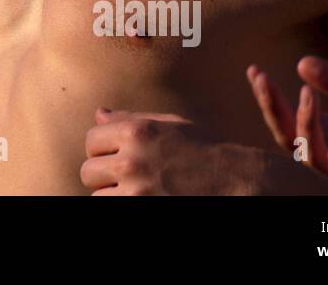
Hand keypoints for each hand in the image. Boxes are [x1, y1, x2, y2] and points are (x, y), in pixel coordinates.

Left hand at [81, 109, 256, 194]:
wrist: (239, 184)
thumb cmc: (207, 152)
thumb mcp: (173, 125)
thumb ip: (132, 119)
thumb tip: (99, 114)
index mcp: (136, 132)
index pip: (91, 140)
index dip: (102, 150)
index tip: (117, 157)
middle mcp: (131, 161)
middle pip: (88, 172)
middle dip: (103, 175)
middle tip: (127, 179)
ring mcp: (136, 192)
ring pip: (97, 197)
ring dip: (112, 196)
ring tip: (137, 191)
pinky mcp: (141, 212)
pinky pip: (111, 211)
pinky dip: (120, 206)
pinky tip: (141, 200)